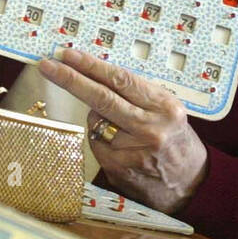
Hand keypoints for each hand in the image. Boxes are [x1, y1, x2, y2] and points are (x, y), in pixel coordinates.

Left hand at [39, 49, 207, 212]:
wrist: (190, 183)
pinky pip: (95, 142)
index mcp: (164, 107)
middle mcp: (150, 128)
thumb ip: (136, 93)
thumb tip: (93, 72)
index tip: (68, 55)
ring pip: (95, 121)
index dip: (91, 66)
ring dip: (98, 117)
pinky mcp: (118, 168)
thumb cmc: (173, 138)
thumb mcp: (166, 109)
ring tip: (122, 127)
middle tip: (47, 65)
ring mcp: (133, 151)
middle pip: (101, 98)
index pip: (121, 80)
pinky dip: (100, 138)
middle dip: (70, 80)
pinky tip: (119, 146)